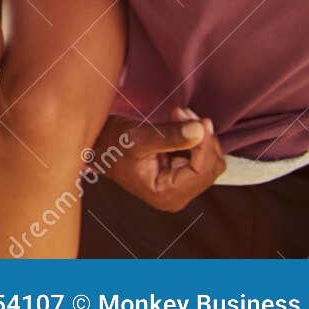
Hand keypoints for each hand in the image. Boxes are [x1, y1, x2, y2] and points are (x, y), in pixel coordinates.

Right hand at [96, 108, 226, 212]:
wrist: (98, 145)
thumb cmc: (111, 144)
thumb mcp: (137, 137)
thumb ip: (170, 135)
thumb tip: (201, 129)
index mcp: (167, 194)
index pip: (201, 172)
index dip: (205, 145)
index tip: (200, 119)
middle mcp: (177, 196)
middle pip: (210, 168)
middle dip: (203, 139)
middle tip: (184, 112)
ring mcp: (180, 187)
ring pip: (209, 161)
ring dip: (200, 135)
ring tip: (179, 114)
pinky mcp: (181, 175)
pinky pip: (201, 156)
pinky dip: (195, 138)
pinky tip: (179, 122)